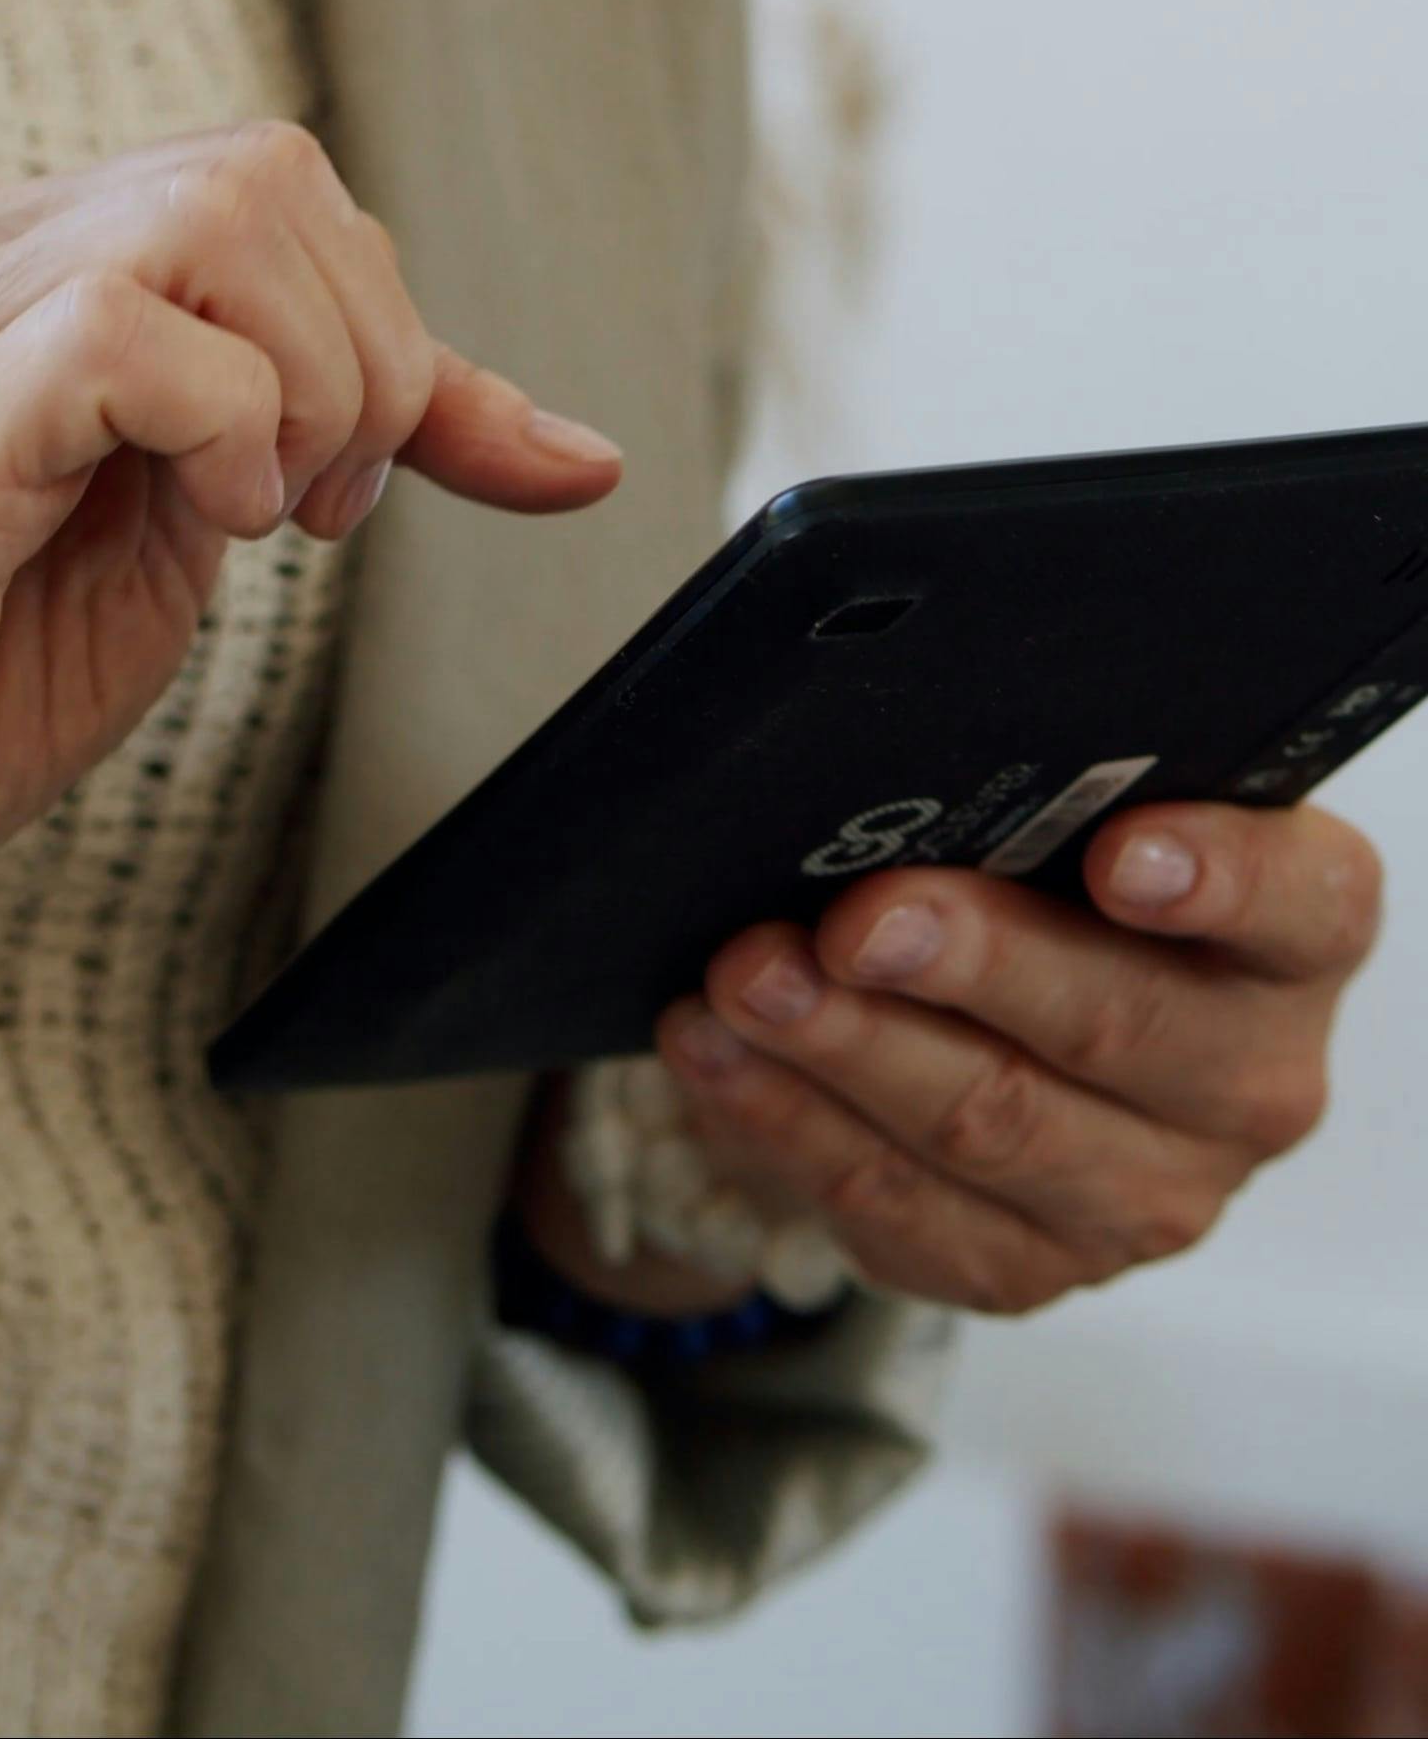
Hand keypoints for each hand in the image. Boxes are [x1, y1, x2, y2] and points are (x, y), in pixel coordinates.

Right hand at [0, 124, 619, 982]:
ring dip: (309, 380)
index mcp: (20, 257)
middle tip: (319, 510)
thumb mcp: (183, 541)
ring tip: (259, 513)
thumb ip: (314, 445)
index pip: (271, 184)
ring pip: (217, 212)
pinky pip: (124, 333)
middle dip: (370, 347)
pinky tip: (202, 524)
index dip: (396, 319)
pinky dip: (225, 426)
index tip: (418, 475)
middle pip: (268, 170)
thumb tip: (561, 448)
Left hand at [637, 803, 1382, 1315]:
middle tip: (856, 921)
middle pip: (1116, 1025)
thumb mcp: (1080, 799)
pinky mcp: (1036, 1266)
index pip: (1298, 901)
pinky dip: (796, 1124)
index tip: (1118, 853)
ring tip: (746, 978)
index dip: (1215, 879)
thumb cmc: (1055, 864)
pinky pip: (906, 1210)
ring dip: (851, 1048)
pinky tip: (720, 1056)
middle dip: (971, 964)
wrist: (1015, 1003)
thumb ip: (1043, 776)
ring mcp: (1151, 1193)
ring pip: (994, 1127)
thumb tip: (909, 752)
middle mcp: (1251, 1077)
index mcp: (1298, 933)